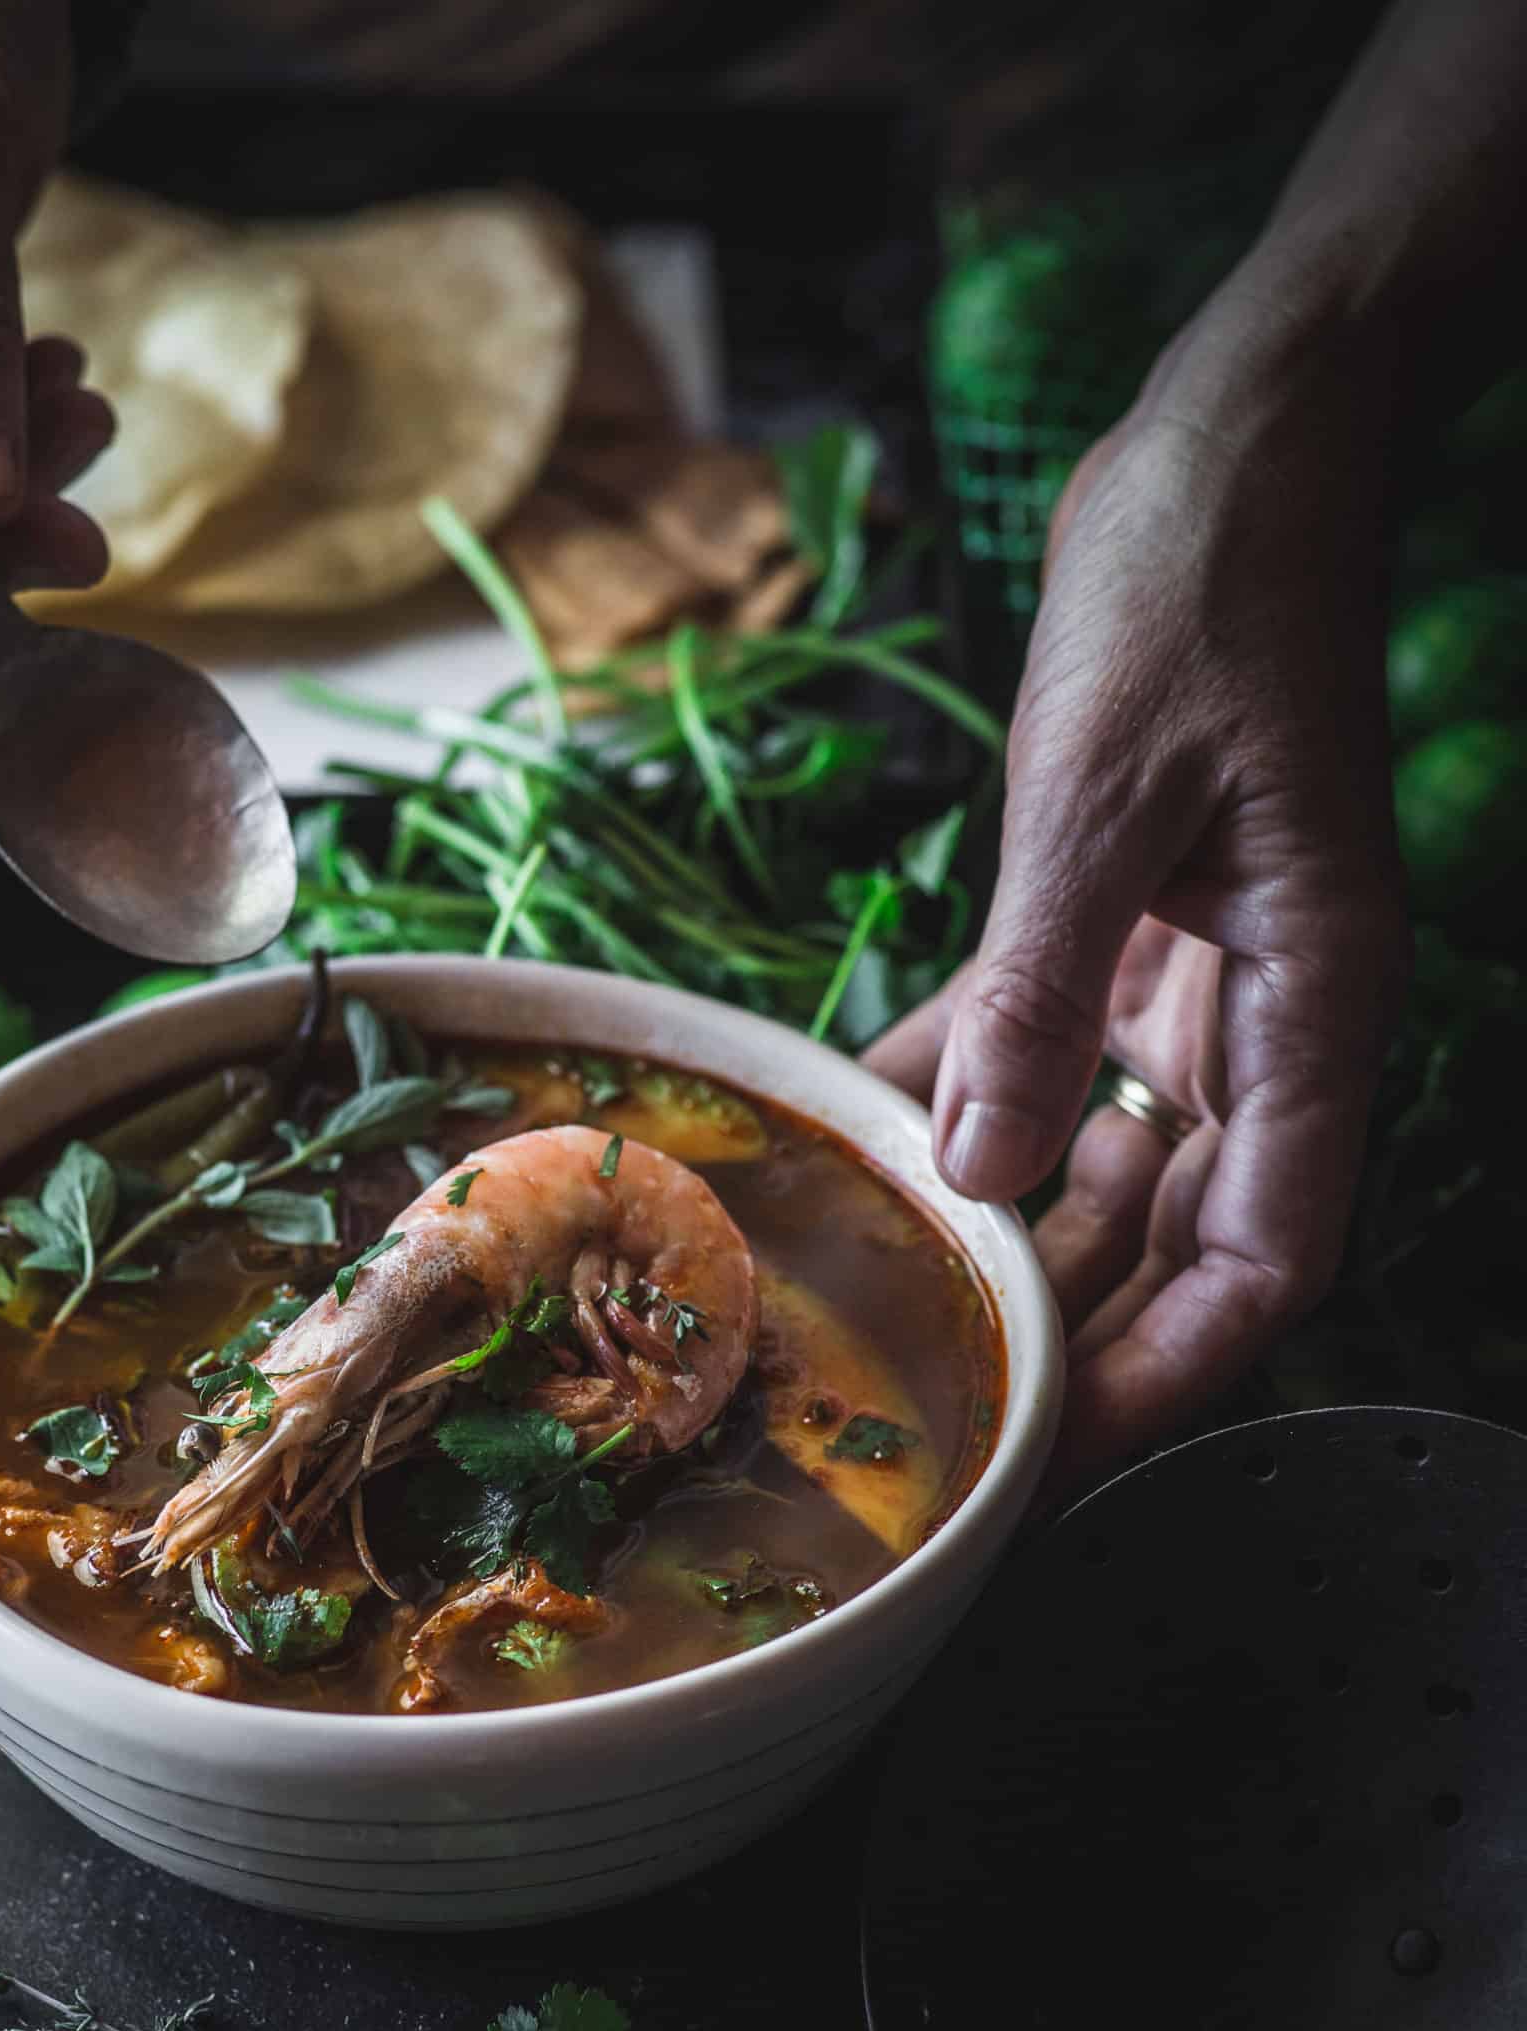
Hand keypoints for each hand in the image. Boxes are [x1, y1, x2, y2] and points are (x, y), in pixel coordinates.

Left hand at [866, 331, 1409, 1496]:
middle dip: (1081, 1336)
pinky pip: (1033, 1045)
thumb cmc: (1198, 589)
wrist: (1228, 442)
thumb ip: (1039, 992)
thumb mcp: (1099, 795)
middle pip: (1178, 1236)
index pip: (1269, 1252)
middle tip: (954, 1418)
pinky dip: (956, 1093)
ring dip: (1012, 1231)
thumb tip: (980, 1173)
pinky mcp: (1116, 920)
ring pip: (1105, 1161)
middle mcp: (1259, 1013)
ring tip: (900, 1305)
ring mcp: (1187, 973)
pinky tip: (860, 1141)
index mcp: (1308, 1000)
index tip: (1063, 1449)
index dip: (1176, 1371)